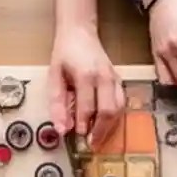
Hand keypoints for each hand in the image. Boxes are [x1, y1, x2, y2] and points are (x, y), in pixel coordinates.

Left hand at [49, 27, 124, 146]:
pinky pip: (122, 102)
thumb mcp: (54, 77)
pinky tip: (107, 124)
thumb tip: (62, 129)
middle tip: (93, 144)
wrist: (80, 32)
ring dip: (110, 126)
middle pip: (108, 110)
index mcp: (85, 76)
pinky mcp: (118, 79)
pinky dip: (116, 116)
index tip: (79, 137)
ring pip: (119, 108)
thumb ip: (57, 103)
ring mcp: (114, 78)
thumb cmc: (64, 54)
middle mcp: (104, 77)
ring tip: (100, 138)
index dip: (84, 124)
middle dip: (101, 130)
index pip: (87, 107)